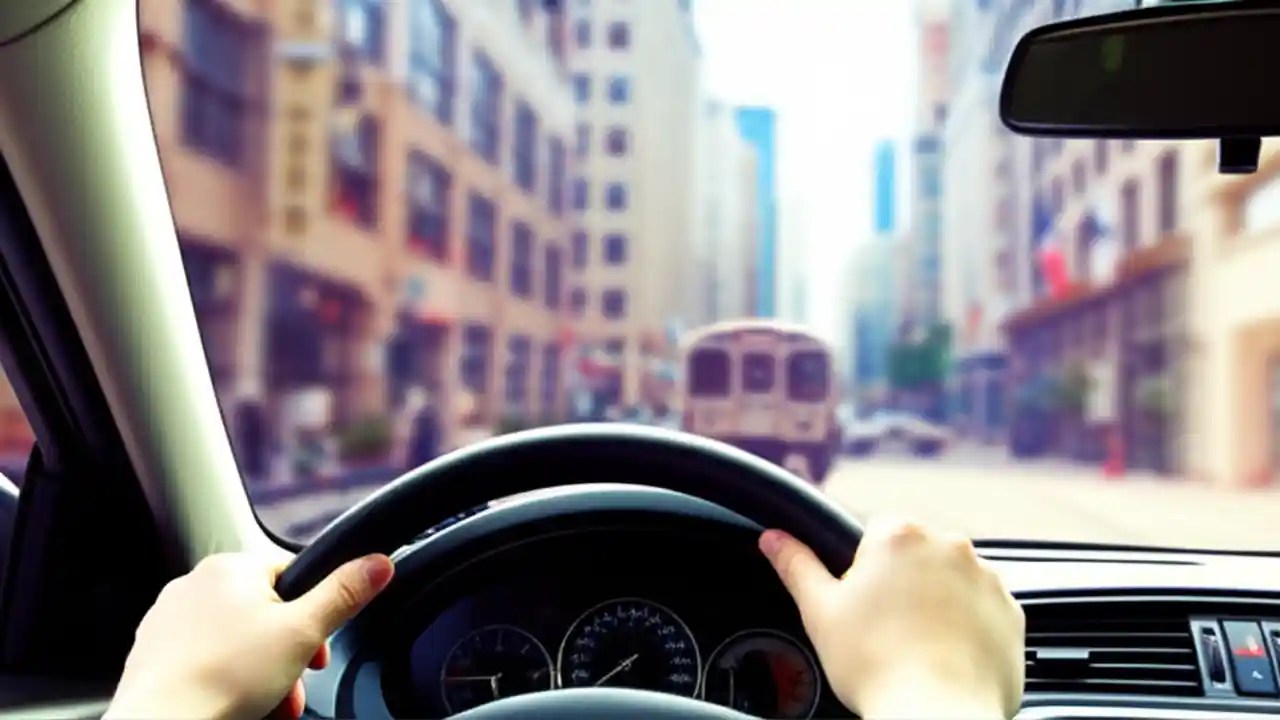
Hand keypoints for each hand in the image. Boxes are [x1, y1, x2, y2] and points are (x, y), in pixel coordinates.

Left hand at [105, 552, 394, 719]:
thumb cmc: (224, 680)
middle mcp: (194, 584)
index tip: (315, 653)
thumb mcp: (303, 633)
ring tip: (264, 703)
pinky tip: (231, 703)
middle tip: (291, 685)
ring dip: (260, 673)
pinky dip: (224, 680)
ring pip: (236, 641)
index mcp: (231, 567)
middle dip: (287, 655)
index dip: (314, 618)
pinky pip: (205, 660)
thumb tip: (378, 562)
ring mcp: (169, 620)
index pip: (293, 578)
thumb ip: (344, 593)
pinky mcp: (154, 654)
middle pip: (265, 615)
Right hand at [759, 520, 1024, 719]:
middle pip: (918, 554)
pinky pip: (984, 611)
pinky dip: (969, 627)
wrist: (935, 714)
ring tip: (916, 646)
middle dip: (904, 581)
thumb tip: (772, 537)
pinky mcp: (1012, 613)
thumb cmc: (875, 664)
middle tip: (884, 628)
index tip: (863, 603)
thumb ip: (795, 565)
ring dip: (938, 601)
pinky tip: (945, 656)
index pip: (877, 532)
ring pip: (952, 581)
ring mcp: (987, 578)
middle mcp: (949, 545)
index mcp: (899, 535)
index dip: (865, 569)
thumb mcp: (820, 612)